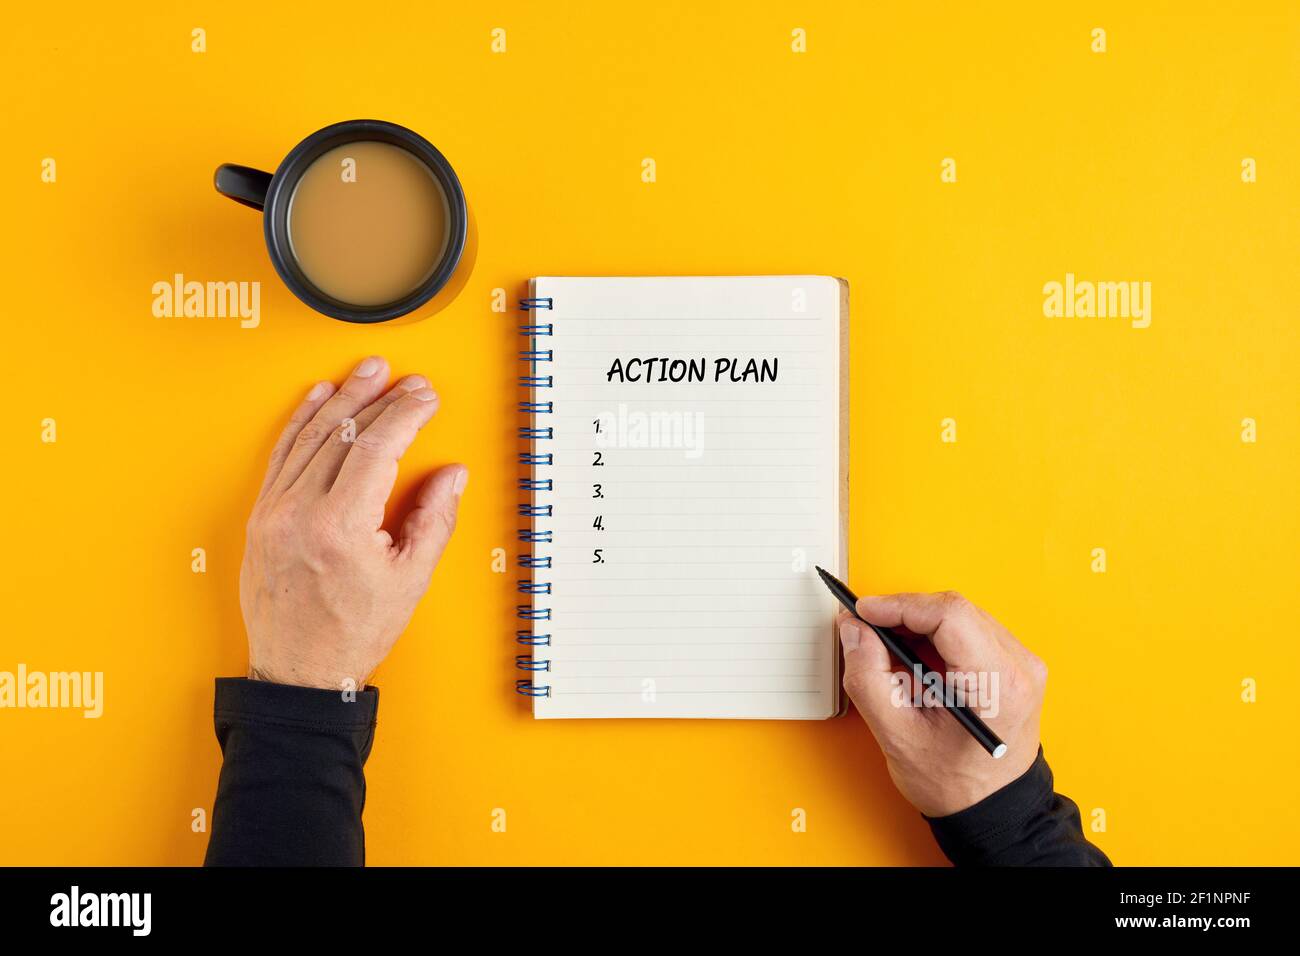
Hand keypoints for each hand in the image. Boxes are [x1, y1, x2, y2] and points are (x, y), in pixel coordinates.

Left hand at [239, 356, 467, 690]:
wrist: (298, 673)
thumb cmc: (352, 634)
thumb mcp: (410, 579)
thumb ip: (434, 519)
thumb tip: (450, 475)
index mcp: (339, 527)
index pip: (377, 447)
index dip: (406, 415)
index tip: (425, 398)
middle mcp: (300, 512)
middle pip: (343, 433)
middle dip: (379, 399)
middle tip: (404, 379)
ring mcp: (274, 512)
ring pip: (310, 436)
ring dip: (341, 398)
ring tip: (366, 373)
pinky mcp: (262, 517)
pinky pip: (282, 455)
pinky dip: (300, 422)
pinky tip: (317, 398)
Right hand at [838, 592, 1046, 816]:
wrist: (991, 807)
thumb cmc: (952, 781)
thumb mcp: (896, 735)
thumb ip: (868, 677)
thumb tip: (855, 630)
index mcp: (997, 684)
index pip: (949, 615)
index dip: (900, 606)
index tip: (865, 612)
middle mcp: (1019, 667)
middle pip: (954, 610)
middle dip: (904, 615)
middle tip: (867, 631)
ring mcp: (1022, 663)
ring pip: (961, 615)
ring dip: (919, 625)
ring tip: (888, 649)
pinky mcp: (1014, 664)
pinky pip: (971, 630)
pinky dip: (936, 635)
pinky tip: (915, 657)